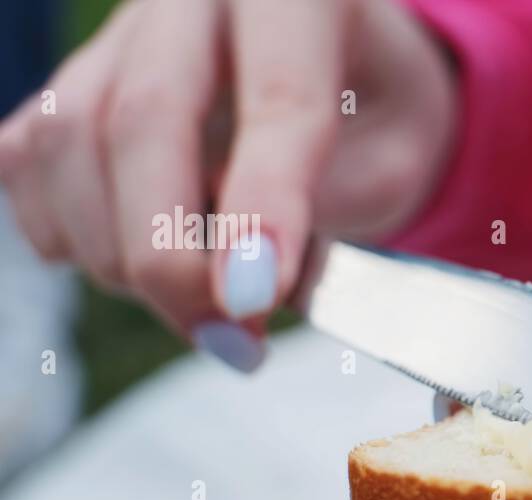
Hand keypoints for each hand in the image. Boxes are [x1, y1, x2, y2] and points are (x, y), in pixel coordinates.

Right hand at [0, 0, 455, 365]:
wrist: (349, 71)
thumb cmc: (378, 116)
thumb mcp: (401, 160)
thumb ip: (331, 211)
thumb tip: (240, 291)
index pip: (276, 97)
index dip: (261, 205)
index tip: (254, 298)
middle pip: (144, 118)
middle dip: (171, 256)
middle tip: (228, 339)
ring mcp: (119, 35)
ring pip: (68, 141)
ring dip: (120, 258)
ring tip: (204, 311)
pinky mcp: (74, 79)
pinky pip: (27, 159)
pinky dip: (68, 233)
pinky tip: (131, 263)